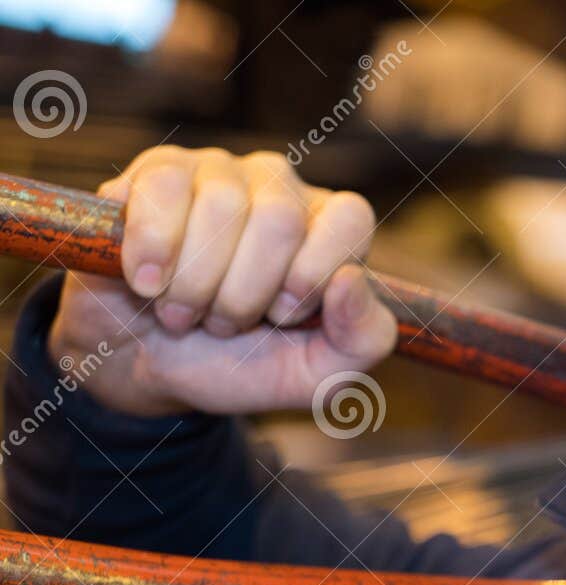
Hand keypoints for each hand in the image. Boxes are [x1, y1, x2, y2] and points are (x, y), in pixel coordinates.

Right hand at [48, 146, 396, 416]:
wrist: (151, 368)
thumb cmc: (242, 365)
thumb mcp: (317, 374)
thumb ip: (361, 338)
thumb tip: (351, 279)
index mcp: (332, 231)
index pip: (350, 218)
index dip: (313, 276)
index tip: (280, 317)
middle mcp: (282, 189)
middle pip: (280, 219)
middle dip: (244, 294)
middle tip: (224, 324)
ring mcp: (220, 172)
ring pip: (221, 205)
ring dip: (194, 284)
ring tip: (183, 311)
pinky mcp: (159, 170)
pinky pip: (163, 188)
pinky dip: (152, 251)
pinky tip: (145, 283)